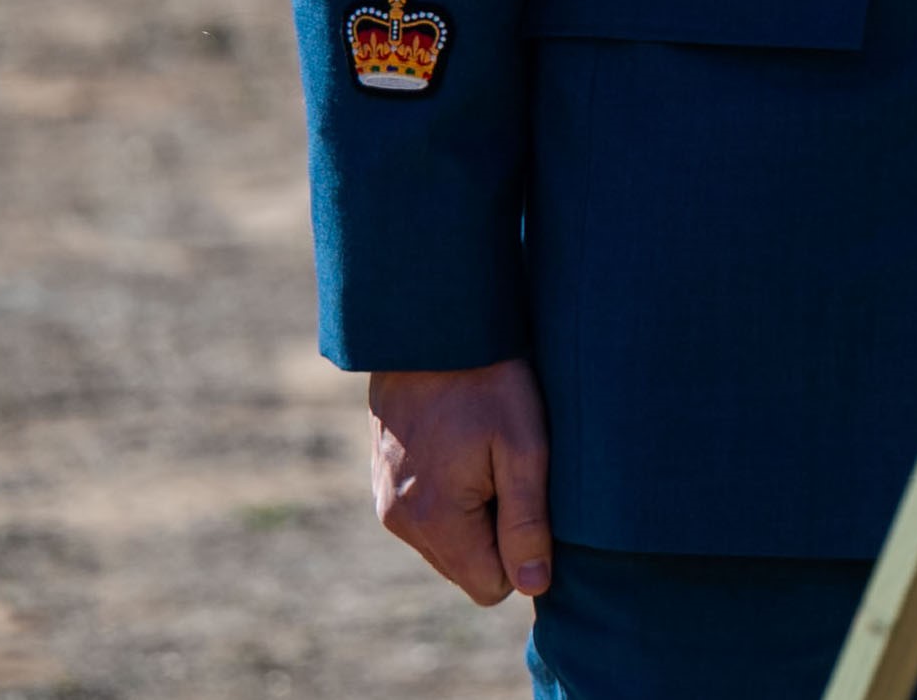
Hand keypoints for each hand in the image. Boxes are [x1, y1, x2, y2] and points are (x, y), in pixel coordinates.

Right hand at [368, 359, 551, 602]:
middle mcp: (400, 522)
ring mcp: (386, 503)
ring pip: (449, 544)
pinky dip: (453, 497)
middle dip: (499, 534)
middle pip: (468, 568)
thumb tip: (533, 586)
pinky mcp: (383, 484)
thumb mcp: (525, 446)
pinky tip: (465, 450)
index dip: (524, 553)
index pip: (490, 586)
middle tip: (512, 471)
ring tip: (489, 454)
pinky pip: (429, 518)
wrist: (430, 330)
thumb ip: (527, 521)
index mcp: (435, 520)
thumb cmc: (488, 383)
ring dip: (477, 514)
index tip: (533, 500)